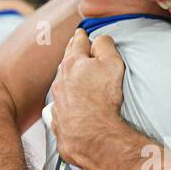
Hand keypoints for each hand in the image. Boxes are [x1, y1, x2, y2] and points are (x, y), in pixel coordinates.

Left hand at [49, 29, 125, 167]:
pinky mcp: (58, 121)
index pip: (78, 43)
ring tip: (72, 75)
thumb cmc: (104, 99)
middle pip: (66, 61)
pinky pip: (60, 107)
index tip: (82, 33)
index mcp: (73, 63)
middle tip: (74, 46)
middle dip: (71, 52)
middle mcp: (60, 80)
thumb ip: (105, 46)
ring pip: (60, 83)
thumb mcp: (112, 64)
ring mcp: (57, 102)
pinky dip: (64, 102)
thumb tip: (99, 39)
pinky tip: (69, 105)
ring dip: (65, 77)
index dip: (82, 36)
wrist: (93, 136)